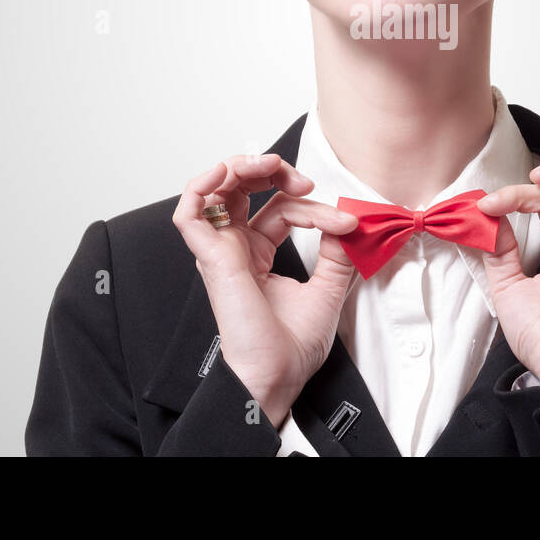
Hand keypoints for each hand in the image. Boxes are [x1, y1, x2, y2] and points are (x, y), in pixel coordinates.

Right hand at [173, 153, 359, 425]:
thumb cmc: (292, 346)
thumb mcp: (328, 289)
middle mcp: (237, 248)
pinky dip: (202, 186)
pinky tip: (226, 173)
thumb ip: (338, 254)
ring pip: (215, 190)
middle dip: (271, 170)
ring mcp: (221, 250)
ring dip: (241, 166)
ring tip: (270, 164)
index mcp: (259, 253)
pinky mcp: (211, 257)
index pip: (283, 209)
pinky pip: (190, 213)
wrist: (277, 375)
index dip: (316, 209)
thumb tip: (349, 222)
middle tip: (302, 179)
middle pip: (242, 188)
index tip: (347, 222)